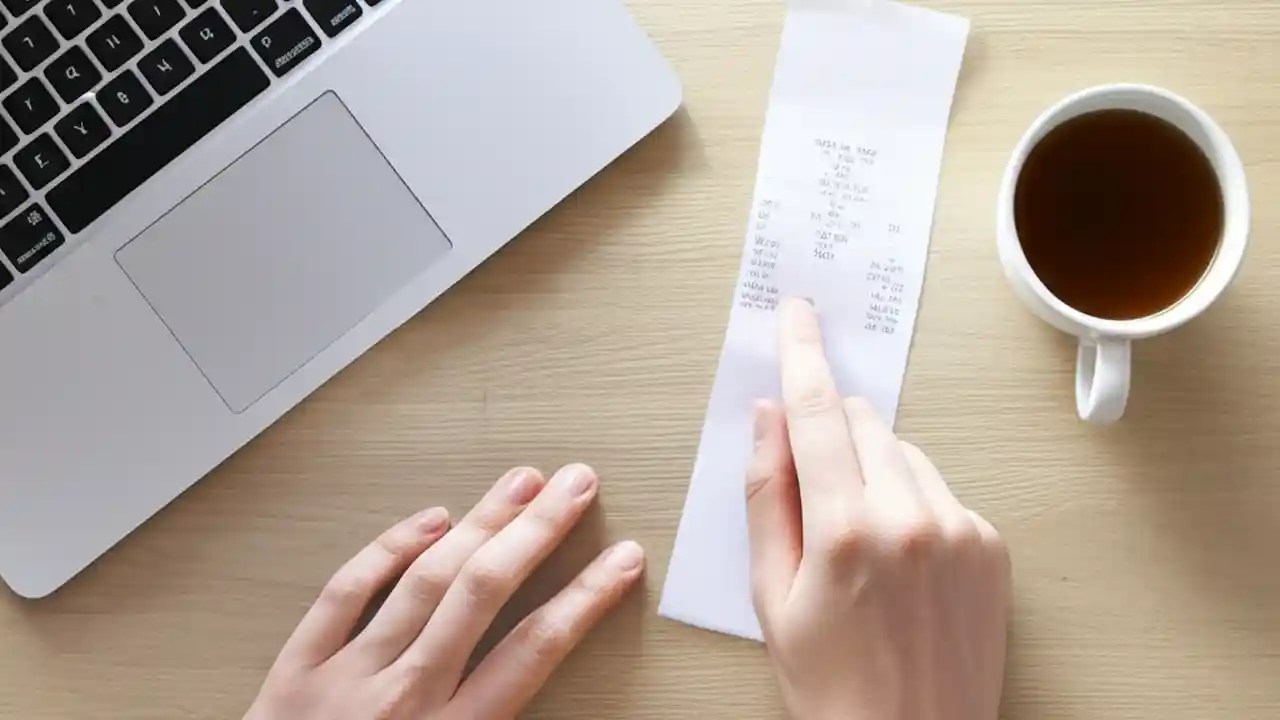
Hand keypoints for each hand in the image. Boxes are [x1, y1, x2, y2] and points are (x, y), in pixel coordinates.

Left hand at [245, 464, 643, 719]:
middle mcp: (405, 697)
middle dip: (537, 531)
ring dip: (479, 523)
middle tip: (576, 485)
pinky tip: (429, 519)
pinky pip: (345, 591)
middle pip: (484, 592)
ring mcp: (346, 675)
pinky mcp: (297, 667)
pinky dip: (388, 550)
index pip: (534, 650)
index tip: (620, 560)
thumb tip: (536, 673)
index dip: (584, 598)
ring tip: (520, 484)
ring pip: (424, 579)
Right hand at [746, 298, 1010, 719]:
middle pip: (862, 423)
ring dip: (873, 470)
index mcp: (846, 529)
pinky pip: (940, 489)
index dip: (801, 353)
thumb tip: (768, 417)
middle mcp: (912, 517)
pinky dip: (912, 503)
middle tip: (814, 495)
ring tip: (859, 544)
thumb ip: (767, 495)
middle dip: (829, 436)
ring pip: (903, 452)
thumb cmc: (830, 684)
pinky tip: (900, 561)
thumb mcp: (772, 595)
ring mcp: (961, 528)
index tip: (797, 312)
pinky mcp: (991, 544)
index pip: (816, 413)